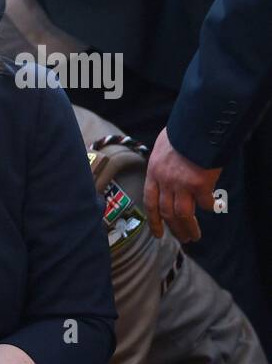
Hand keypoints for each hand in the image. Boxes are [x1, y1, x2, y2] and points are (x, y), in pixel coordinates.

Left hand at [144, 126, 221, 242]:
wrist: (197, 124)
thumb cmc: (183, 131)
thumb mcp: (163, 147)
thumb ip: (164, 164)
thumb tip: (168, 173)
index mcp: (154, 172)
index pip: (150, 202)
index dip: (154, 220)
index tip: (157, 233)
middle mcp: (165, 181)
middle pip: (167, 212)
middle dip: (174, 228)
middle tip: (183, 239)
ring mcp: (181, 184)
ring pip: (182, 214)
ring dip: (189, 227)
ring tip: (195, 236)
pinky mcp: (200, 184)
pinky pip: (204, 202)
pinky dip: (208, 206)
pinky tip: (212, 207)